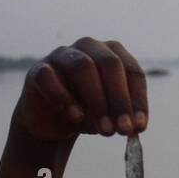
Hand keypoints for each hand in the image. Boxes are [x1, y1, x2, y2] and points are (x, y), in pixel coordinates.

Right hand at [12, 37, 148, 141]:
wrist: (52, 121)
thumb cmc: (87, 114)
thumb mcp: (108, 117)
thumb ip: (119, 118)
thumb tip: (131, 126)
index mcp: (113, 53)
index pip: (132, 71)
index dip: (138, 99)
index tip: (139, 126)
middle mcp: (89, 47)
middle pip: (110, 64)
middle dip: (119, 99)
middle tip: (123, 129)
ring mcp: (62, 55)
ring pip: (83, 67)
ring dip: (97, 100)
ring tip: (104, 130)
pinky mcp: (39, 69)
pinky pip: (50, 76)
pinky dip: (63, 97)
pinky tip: (75, 117)